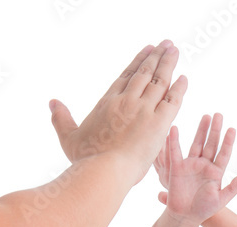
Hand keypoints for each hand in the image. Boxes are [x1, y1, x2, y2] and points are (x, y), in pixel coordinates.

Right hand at [49, 40, 187, 182]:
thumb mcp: (69, 137)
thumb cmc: (86, 160)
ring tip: (174, 50)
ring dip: (168, 64)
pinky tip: (185, 77)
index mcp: (108, 103)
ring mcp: (143, 110)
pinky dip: (179, 88)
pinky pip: (172, 100)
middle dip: (156, 57)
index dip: (138, 62)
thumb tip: (52, 103)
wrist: (103, 171)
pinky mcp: (158, 123)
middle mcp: (126, 101)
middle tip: (166, 45)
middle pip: (144, 73)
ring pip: (159, 81)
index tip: (147, 50)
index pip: (127, 77)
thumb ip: (61, 118)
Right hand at [154, 113, 236, 223]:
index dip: (228, 142)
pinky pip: (175, 152)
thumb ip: (233, 188)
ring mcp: (191, 165)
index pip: (223, 153)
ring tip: (206, 116)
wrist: (185, 216)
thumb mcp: (221, 200)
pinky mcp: (177, 168)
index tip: (232, 129)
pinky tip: (174, 129)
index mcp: (216, 172)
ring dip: (201, 130)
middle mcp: (204, 165)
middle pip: (211, 144)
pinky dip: (174, 141)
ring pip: (197, 144)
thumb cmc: (204, 209)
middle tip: (219, 114)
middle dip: (215, 130)